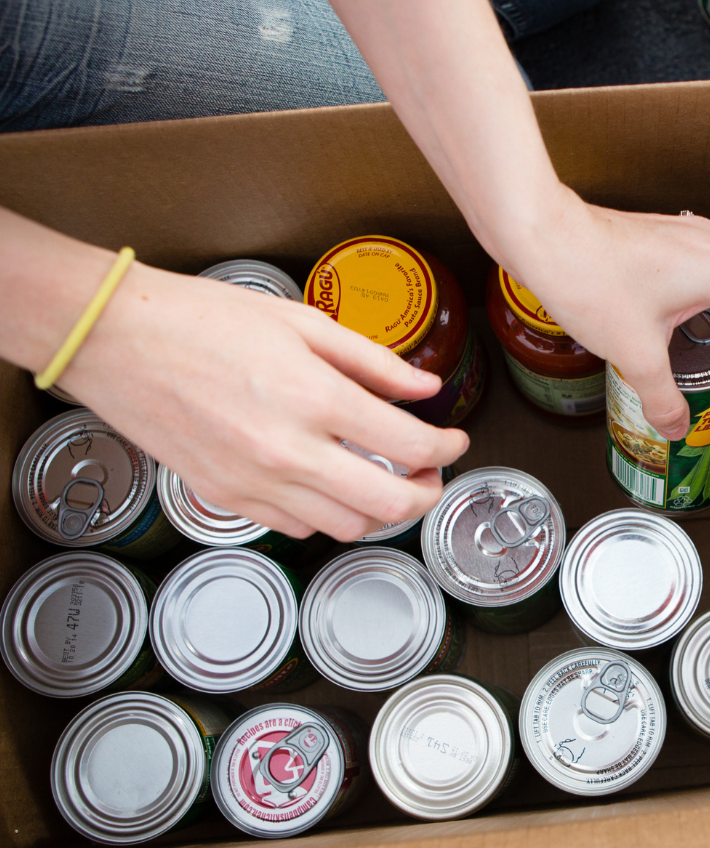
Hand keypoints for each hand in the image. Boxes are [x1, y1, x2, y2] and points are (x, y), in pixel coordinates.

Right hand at [0, 209, 467, 542]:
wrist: (117, 340)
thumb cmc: (202, 319)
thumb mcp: (302, 323)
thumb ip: (373, 362)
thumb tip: (425, 387)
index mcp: (315, 399)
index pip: (411, 446)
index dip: (447, 447)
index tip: (454, 439)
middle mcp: (290, 452)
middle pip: (390, 505)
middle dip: (428, 493)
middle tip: (433, 474)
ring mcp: (256, 484)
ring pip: (348, 527)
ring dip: (381, 510)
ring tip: (387, 481)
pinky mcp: (227, 499)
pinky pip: (300, 528)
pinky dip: (331, 515)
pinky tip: (331, 484)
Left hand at [502, 189, 709, 440]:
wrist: (545, 237)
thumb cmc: (594, 282)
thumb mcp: (637, 354)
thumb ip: (662, 396)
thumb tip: (676, 426)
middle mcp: (706, 239)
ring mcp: (677, 229)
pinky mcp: (650, 230)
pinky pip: (697, 244)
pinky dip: (706, 268)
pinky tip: (678, 301)